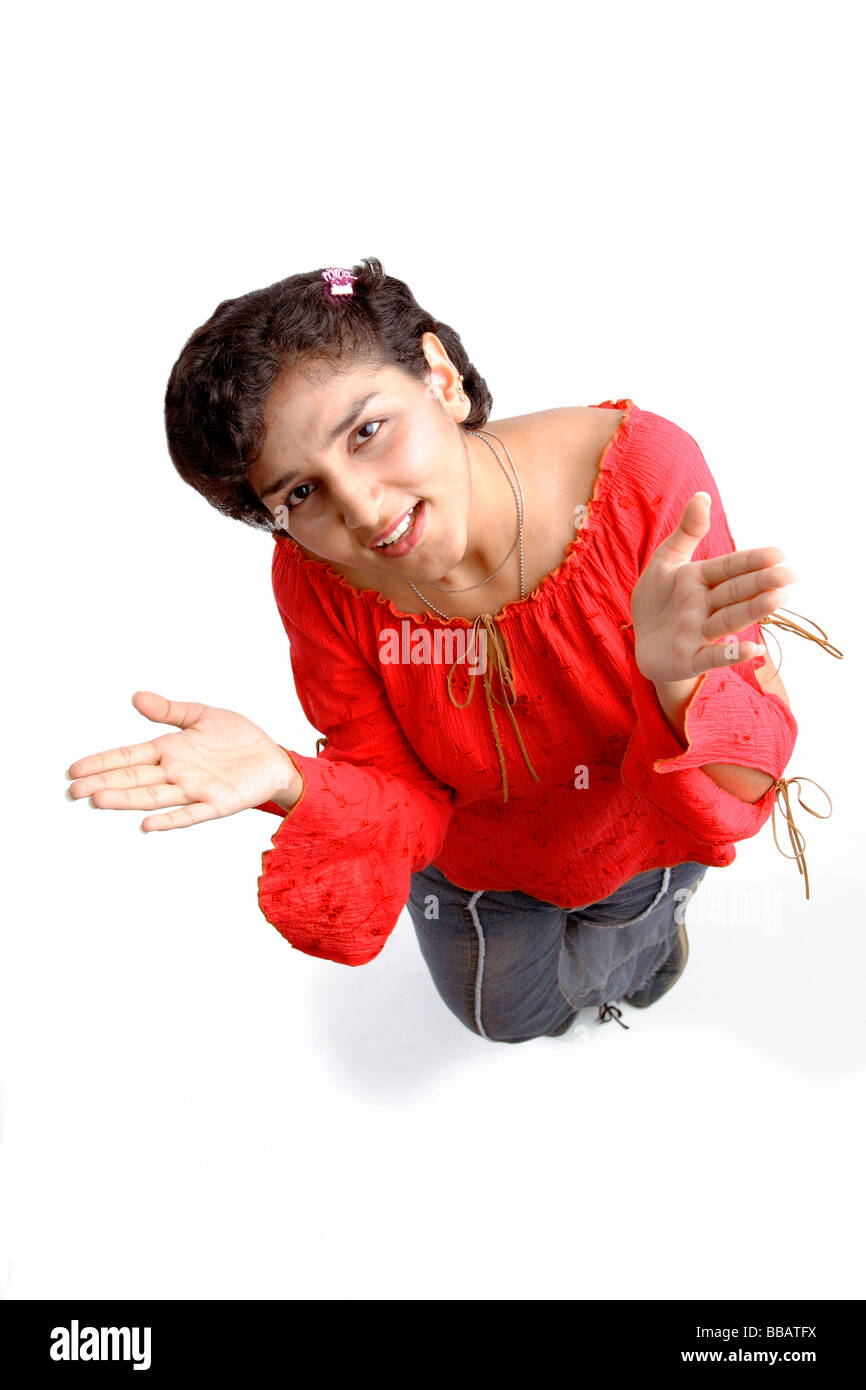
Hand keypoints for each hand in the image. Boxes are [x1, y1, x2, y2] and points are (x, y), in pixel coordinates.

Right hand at [66, 691, 300, 830]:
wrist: (273, 757)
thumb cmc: (237, 737)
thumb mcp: (203, 715)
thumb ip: (170, 710)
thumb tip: (136, 696)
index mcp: (169, 749)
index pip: (128, 757)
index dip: (102, 762)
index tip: (74, 770)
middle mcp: (176, 772)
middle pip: (133, 779)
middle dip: (104, 783)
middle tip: (74, 791)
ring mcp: (195, 789)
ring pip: (154, 796)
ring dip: (127, 799)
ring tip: (99, 800)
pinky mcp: (217, 803)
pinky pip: (190, 813)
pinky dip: (170, 819)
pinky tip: (148, 824)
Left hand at [630, 492, 796, 684]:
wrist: (641, 640)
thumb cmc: (657, 599)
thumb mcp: (666, 562)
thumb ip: (687, 532)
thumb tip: (703, 495)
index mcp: (701, 580)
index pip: (729, 567)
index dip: (751, 561)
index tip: (779, 553)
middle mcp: (705, 606)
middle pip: (735, 592)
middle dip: (761, 583)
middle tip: (789, 575)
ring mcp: (699, 633)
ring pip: (729, 619)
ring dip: (753, 610)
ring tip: (778, 599)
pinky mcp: (690, 658)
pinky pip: (712, 656)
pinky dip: (731, 653)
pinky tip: (753, 649)